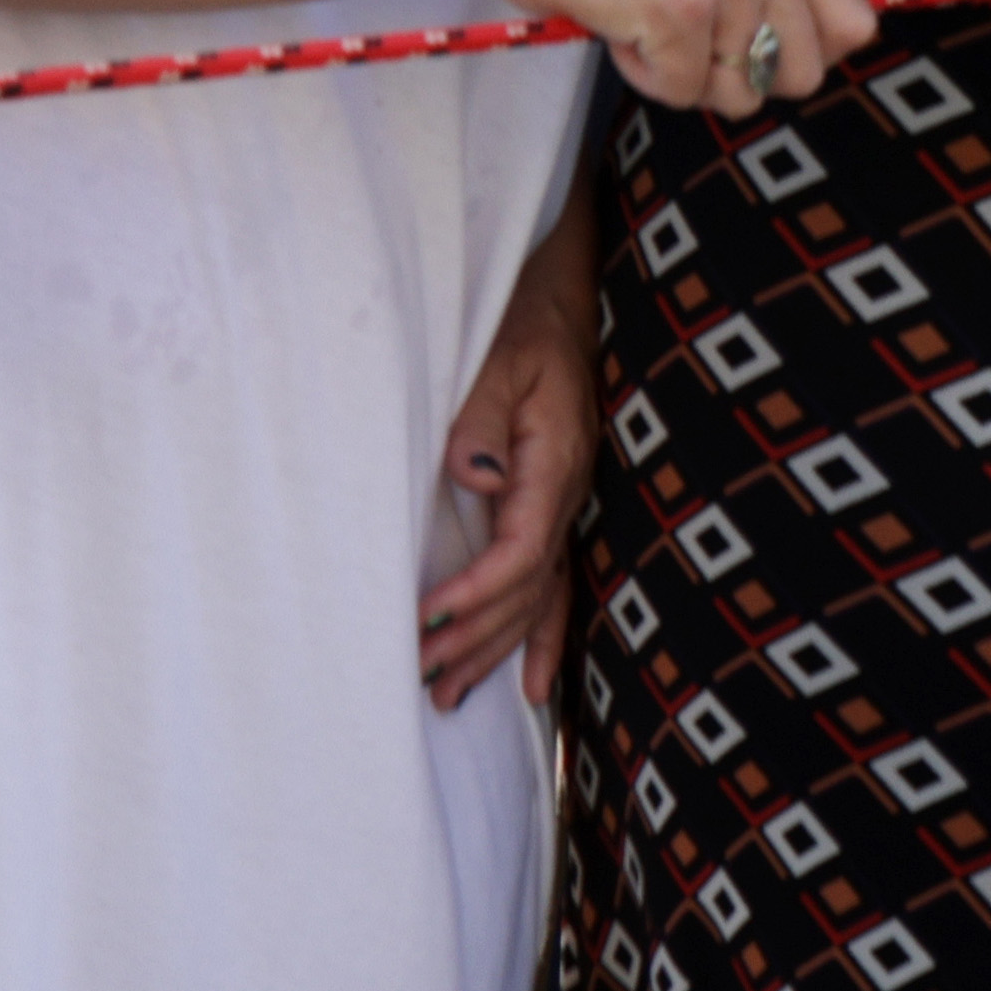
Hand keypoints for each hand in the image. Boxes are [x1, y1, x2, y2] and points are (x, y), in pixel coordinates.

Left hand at [416, 217, 596, 711]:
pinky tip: (534, 684)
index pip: (522, 550)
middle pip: (529, 590)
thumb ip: (480, 415)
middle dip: (476, 638)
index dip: (476, 593)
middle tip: (422, 679)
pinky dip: (545, 638)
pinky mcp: (557, 507)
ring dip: (498, 650)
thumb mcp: (497, 353)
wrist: (562, 293)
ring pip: (541, 598)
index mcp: (555, 460)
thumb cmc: (522, 318)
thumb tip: (474, 476)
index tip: (426, 620)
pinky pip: (558, 587)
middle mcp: (568, 493)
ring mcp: (568, 505)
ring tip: (451, 697)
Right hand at [500, 0, 883, 119]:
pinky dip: (644, 75)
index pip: (858, 25)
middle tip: (687, 33)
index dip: (807, 52)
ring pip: (740, 94)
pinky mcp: (678, 12)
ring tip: (648, 21)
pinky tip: (619, 26)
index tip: (750, 38)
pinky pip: (683, 92)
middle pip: (803, 76)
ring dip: (687, 77)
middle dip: (742, 76)